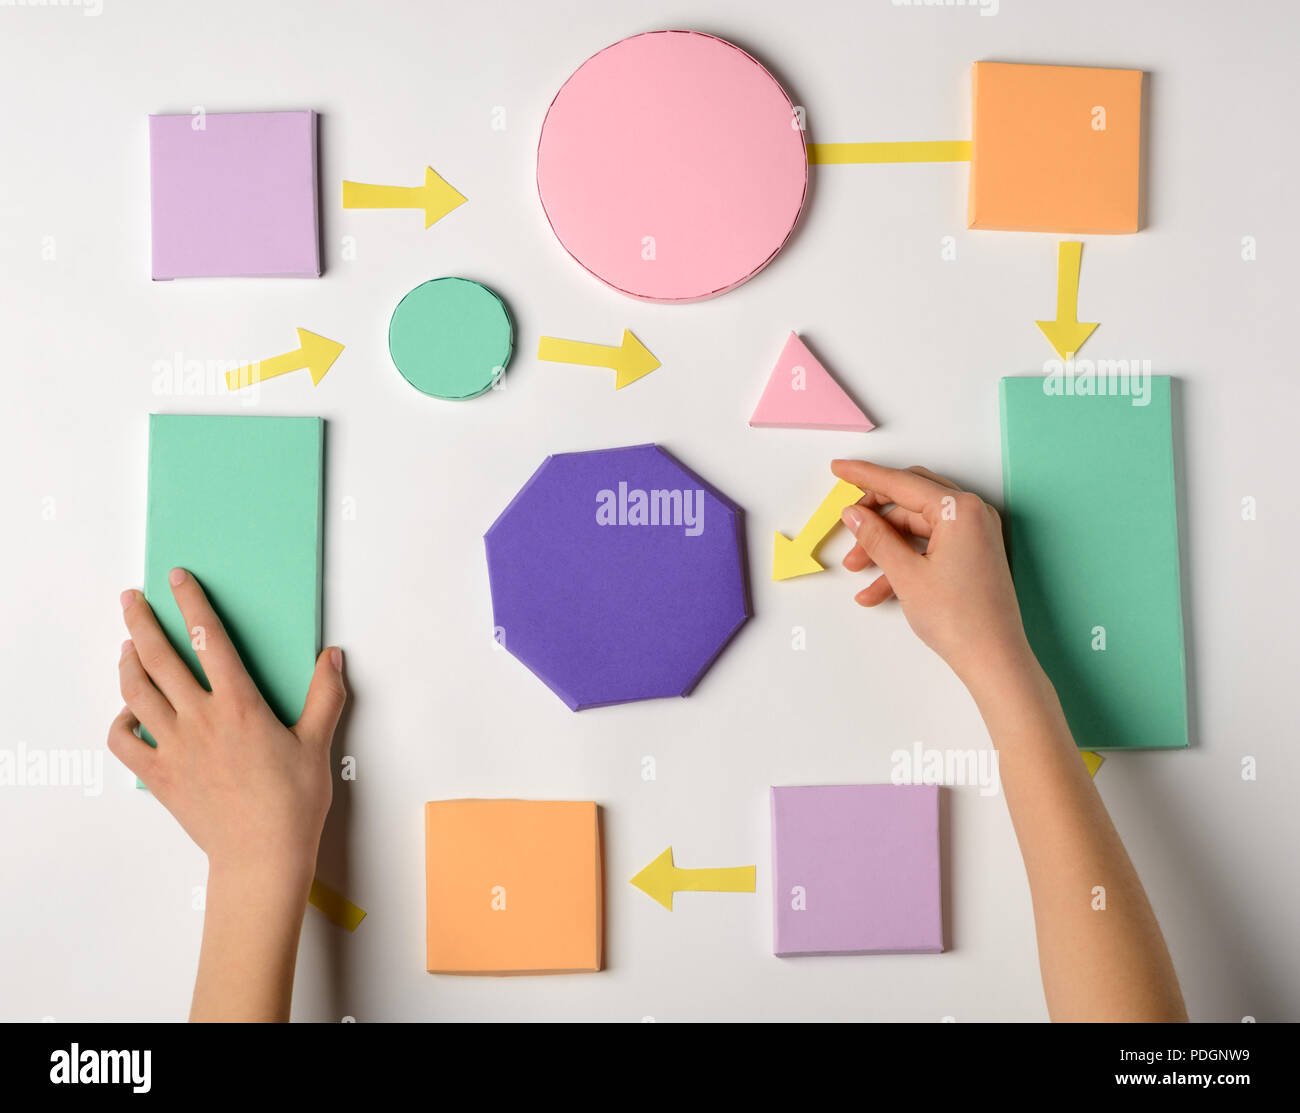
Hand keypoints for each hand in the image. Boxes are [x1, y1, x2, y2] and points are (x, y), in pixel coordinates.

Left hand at [107, 568, 345, 883]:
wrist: (261, 858)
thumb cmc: (291, 804)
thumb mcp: (316, 743)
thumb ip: (325, 695)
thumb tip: (333, 657)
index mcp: (239, 704)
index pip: (208, 638)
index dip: (191, 603)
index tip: (178, 580)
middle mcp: (200, 719)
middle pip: (159, 656)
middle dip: (141, 620)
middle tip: (131, 598)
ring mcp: (174, 747)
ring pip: (135, 692)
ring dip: (127, 663)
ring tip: (128, 646)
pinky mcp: (159, 775)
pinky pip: (123, 740)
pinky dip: (120, 720)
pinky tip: (130, 712)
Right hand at [830, 460, 1034, 688]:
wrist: (994, 659)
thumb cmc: (960, 618)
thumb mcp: (906, 574)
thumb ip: (876, 538)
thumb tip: (854, 514)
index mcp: (960, 510)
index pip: (901, 482)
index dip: (864, 476)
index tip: (839, 468)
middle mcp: (972, 514)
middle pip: (910, 499)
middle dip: (875, 515)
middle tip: (848, 524)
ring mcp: (975, 534)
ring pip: (916, 526)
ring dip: (885, 544)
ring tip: (858, 568)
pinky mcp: (973, 554)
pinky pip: (929, 546)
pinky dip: (904, 560)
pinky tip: (877, 589)